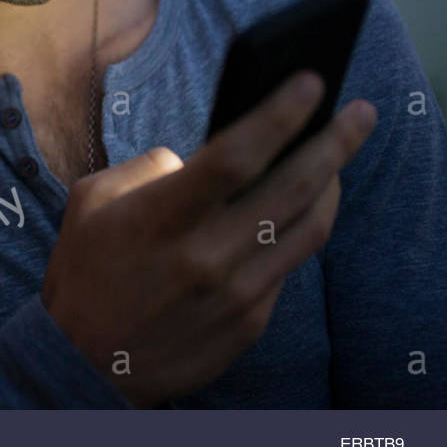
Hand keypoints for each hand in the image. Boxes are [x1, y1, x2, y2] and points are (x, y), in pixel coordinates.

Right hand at [41, 70, 376, 407]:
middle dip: (336, 143)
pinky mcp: (250, 323)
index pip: (235, 156)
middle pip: (292, 188)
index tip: (310, 83)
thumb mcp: (88, 202)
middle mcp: (205, 257)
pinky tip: (298, 211)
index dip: (279, 115)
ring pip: (307, 230)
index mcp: (159, 219)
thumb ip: (144, 167)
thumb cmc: (84, 272)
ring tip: (338, 159)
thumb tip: (193, 157)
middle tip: (362, 112)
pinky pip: (287, 266)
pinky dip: (297, 230)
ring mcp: (234, 294)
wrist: (86, 363)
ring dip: (331, 186)